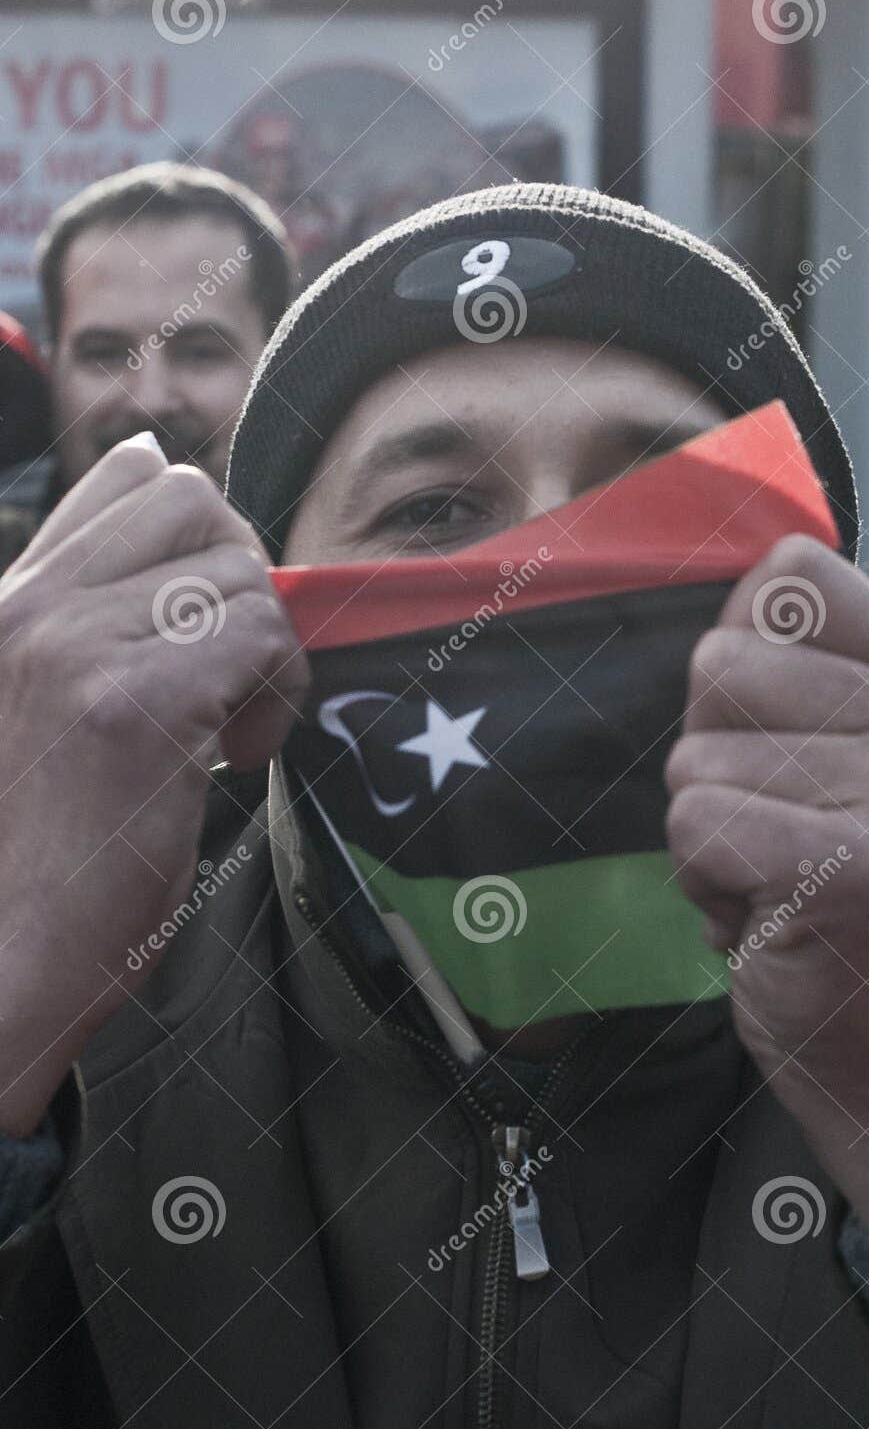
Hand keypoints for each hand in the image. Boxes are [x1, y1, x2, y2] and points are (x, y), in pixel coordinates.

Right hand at [0, 436, 309, 1135]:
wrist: (0, 955)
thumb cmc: (38, 850)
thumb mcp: (41, 705)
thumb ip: (96, 628)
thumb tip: (195, 549)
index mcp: (8, 601)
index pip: (130, 473)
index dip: (203, 531)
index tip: (209, 620)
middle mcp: (31, 605)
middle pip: (195, 498)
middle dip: (244, 575)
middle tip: (234, 667)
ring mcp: (76, 646)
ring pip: (241, 573)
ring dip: (266, 653)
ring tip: (229, 731)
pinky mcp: (134, 704)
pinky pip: (263, 635)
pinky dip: (280, 695)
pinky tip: (237, 758)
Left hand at [665, 535, 868, 1226]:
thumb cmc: (832, 900)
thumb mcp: (839, 768)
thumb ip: (797, 678)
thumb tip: (746, 581)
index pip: (790, 573)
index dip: (739, 662)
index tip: (780, 749)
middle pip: (718, 663)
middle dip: (709, 760)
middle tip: (772, 833)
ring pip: (695, 756)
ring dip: (704, 832)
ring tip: (772, 879)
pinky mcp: (855, 865)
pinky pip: (696, 824)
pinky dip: (702, 883)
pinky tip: (764, 917)